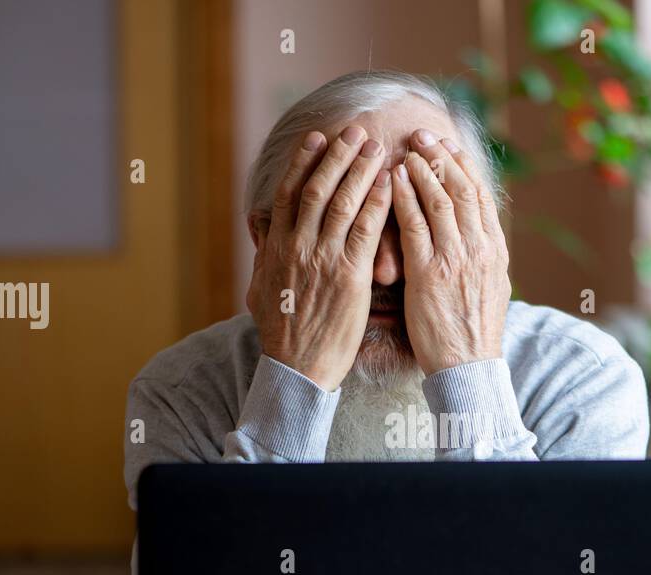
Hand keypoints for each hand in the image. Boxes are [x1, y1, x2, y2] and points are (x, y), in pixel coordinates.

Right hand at [245, 126, 391, 390]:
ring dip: (360, 170)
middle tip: (355, 130)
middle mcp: (297, 246)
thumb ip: (265, 258)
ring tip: (377, 147)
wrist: (297, 368)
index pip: (290, 193)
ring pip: (342, 202)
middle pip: (317, 188)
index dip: (304, 162)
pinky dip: (377, 202)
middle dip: (338, 155)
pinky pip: (365, 230)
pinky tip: (389, 183)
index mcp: (276, 248)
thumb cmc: (284, 336)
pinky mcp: (349, 275)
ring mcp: (322, 259)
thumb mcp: (261, 291)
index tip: (317, 137)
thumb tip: (261, 235)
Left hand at [390, 129, 511, 375]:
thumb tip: (479, 237)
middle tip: (424, 134)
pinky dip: (406, 196)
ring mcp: (455, 259)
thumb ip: (483, 258)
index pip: (480, 196)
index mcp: (494, 251)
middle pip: (461, 188)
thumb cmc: (473, 335)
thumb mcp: (491, 289)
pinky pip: (415, 224)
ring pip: (439, 199)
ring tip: (407, 147)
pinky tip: (395, 178)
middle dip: (442, 156)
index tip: (450, 146)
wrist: (468, 367)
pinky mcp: (429, 273)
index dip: (463, 167)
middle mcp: (478, 248)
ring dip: (423, 168)